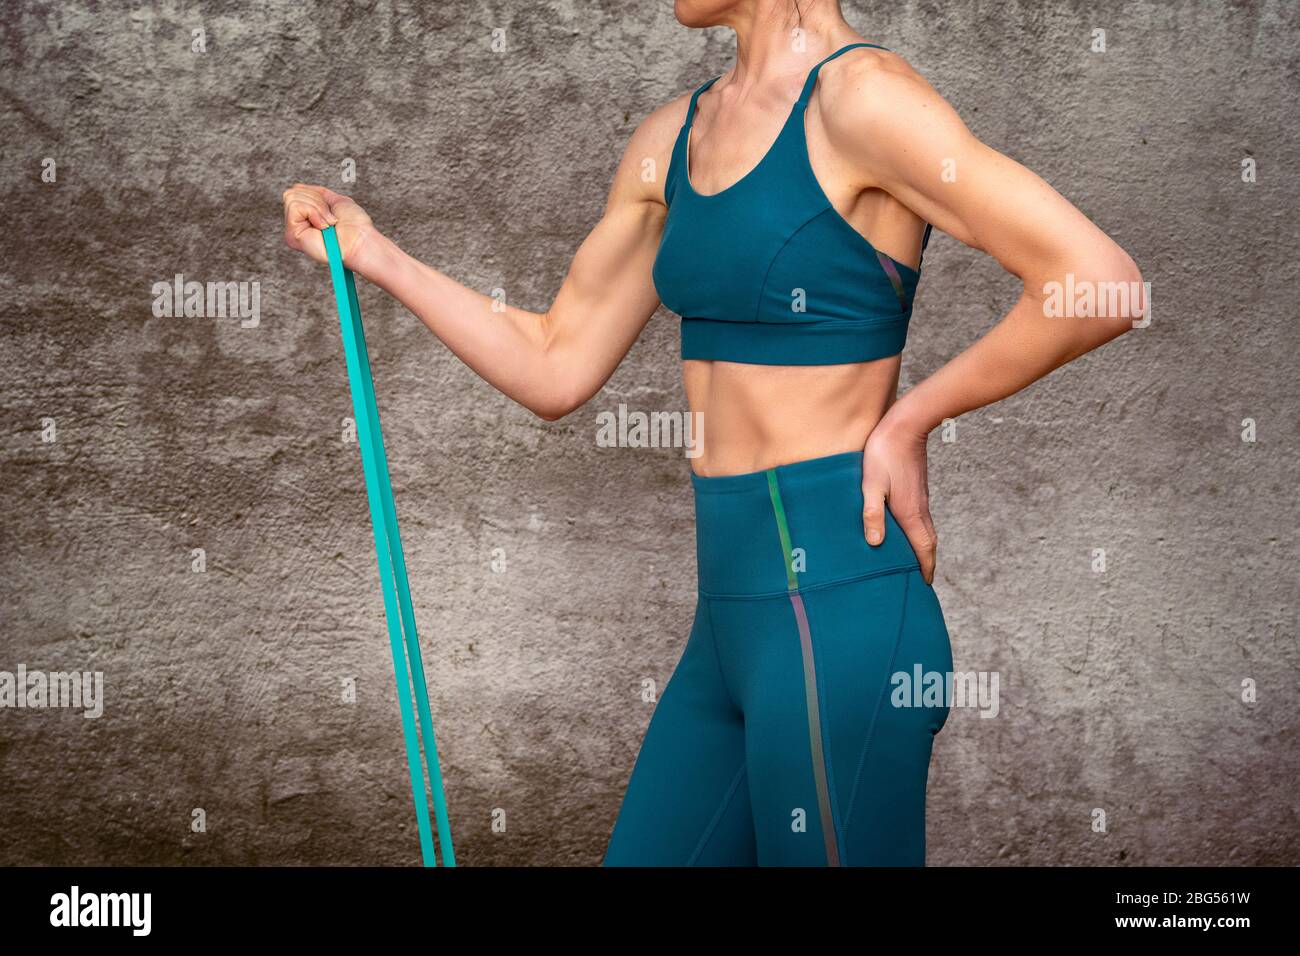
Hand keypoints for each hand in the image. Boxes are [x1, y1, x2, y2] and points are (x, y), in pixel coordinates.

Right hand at [281, 184, 373, 266]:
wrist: (360, 241)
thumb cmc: (355, 225)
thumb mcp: (336, 201)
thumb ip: (316, 194)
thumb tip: (297, 186)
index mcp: (306, 216)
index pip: (297, 189)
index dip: (317, 194)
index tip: (332, 209)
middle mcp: (297, 224)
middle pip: (292, 192)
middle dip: (317, 201)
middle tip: (332, 218)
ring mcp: (293, 230)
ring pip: (292, 198)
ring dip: (317, 208)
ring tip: (329, 224)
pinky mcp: (292, 235)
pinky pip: (295, 207)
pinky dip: (314, 213)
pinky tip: (323, 227)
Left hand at [861, 408, 936, 583]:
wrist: (906, 424)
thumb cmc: (884, 453)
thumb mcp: (871, 483)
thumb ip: (872, 512)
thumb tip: (876, 543)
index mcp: (909, 512)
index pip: (923, 548)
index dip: (924, 569)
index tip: (924, 586)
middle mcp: (918, 509)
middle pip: (928, 544)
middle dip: (926, 564)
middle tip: (921, 582)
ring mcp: (919, 499)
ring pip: (925, 531)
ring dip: (922, 549)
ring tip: (914, 563)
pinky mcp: (916, 490)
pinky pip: (920, 519)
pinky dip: (918, 533)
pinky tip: (906, 533)